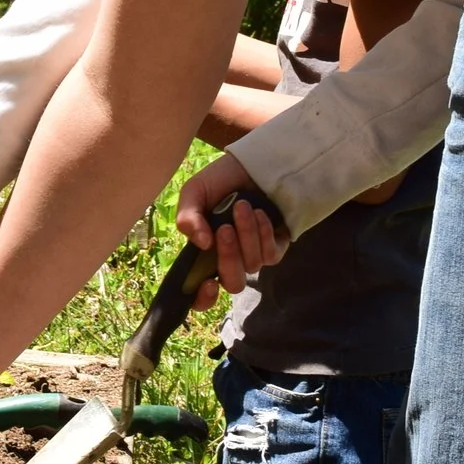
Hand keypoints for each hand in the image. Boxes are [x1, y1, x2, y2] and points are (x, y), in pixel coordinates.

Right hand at [174, 154, 287, 297]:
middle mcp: (230, 260)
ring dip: (247, 235)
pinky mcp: (276, 247)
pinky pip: (271, 255)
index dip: (203, 300)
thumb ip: (188, 218)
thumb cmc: (220, 181)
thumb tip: (201, 244)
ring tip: (242, 206)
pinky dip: (263, 233)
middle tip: (225, 228)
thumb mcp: (194, 193)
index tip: (208, 284)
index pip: (202, 295)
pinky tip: (260, 213)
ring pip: (252, 265)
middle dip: (229, 258)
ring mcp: (254, 255)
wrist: (250, 163)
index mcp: (205, 255)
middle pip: (233, 283)